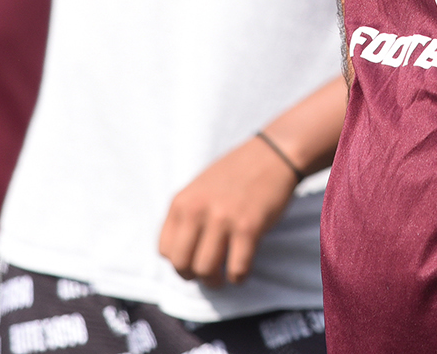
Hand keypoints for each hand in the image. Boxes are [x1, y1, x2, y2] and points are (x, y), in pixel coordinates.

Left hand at [158, 136, 299, 287]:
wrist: (272, 155)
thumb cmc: (236, 173)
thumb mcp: (199, 188)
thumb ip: (187, 215)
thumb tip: (180, 254)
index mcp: (182, 201)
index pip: (164, 250)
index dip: (178, 262)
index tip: (192, 261)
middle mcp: (198, 211)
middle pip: (182, 265)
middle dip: (194, 276)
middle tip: (207, 275)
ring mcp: (223, 219)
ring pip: (206, 271)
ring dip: (215, 281)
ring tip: (223, 277)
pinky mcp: (249, 228)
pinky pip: (237, 269)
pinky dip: (239, 278)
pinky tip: (242, 270)